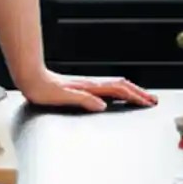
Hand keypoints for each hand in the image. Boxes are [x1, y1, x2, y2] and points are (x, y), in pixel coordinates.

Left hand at [19, 68, 157, 111]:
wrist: (30, 77)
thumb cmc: (42, 87)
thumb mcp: (63, 96)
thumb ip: (82, 100)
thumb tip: (102, 105)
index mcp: (89, 87)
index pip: (118, 89)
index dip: (134, 96)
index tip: (147, 102)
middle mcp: (90, 84)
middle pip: (121, 85)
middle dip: (138, 92)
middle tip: (152, 100)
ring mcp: (87, 84)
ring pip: (115, 85)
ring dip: (130, 90)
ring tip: (140, 97)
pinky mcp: (81, 87)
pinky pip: (106, 88)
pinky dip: (118, 91)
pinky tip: (117, 96)